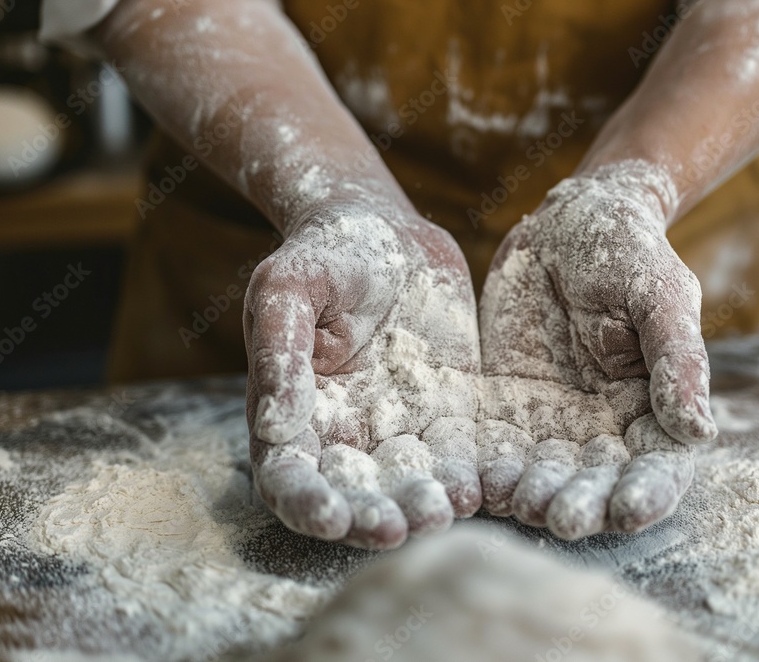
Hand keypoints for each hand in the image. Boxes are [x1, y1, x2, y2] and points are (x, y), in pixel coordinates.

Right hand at [245, 193, 480, 549]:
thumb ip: (281, 357)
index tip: (332, 518)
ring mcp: (399, 429)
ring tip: (445, 511)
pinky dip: (469, 477)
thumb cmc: (322, 255)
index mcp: (294, 415)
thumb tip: (275, 428)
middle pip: (355, 496)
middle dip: (373, 519)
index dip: (307, 505)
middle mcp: (345, 436)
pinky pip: (459, 456)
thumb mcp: (286, 291)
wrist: (387, 230)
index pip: (292, 478)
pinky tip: (484, 486)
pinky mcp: (448, 415)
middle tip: (399, 529)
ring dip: (423, 506)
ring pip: (408, 485)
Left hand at [477, 161, 716, 538]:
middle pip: (596, 480)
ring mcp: (550, 420)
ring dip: (533, 495)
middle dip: (583, 504)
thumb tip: (700, 430)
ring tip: (518, 503)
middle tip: (563, 519)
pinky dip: (486, 467)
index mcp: (652, 407)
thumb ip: (677, 359)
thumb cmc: (627, 251)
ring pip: (544, 472)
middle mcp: (602, 427)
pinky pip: (494, 445)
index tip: (630, 510)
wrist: (565, 222)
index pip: (657, 465)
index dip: (647, 492)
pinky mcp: (504, 407)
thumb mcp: (659, 295)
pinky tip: (475, 480)